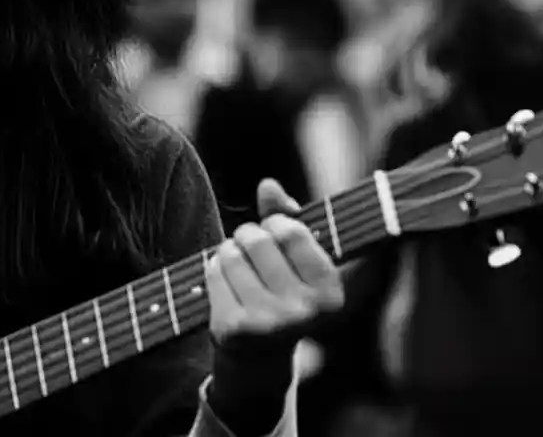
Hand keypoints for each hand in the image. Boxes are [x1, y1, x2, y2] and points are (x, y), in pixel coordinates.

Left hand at [206, 179, 342, 344]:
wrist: (260, 356)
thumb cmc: (284, 295)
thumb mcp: (298, 261)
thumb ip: (288, 218)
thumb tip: (267, 185)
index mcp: (330, 293)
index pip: (292, 231)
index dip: (277, 223)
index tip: (276, 230)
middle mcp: (303, 311)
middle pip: (257, 238)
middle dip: (249, 235)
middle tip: (252, 248)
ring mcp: (267, 322)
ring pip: (231, 252)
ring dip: (229, 251)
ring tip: (239, 265)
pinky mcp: (234, 328)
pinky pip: (213, 272)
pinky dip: (214, 269)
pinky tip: (226, 285)